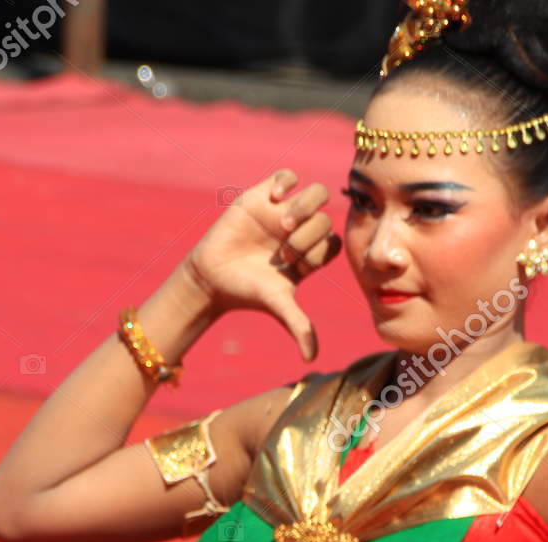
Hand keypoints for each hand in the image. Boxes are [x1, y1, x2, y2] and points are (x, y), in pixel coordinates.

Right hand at [180, 169, 340, 360]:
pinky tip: (274, 198)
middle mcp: (302, 231)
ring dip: (304, 209)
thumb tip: (311, 359)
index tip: (298, 266)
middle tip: (284, 251)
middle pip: (328, 219)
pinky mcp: (263, 196)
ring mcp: (284, 212)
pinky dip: (286, 183)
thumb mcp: (278, 305)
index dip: (322, 251)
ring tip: (282, 225)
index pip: (335, 243)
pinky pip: (287, 176)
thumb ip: (299, 325)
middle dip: (309, 235)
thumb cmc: (247, 291)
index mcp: (312, 254)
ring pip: (315, 194)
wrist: (212, 275)